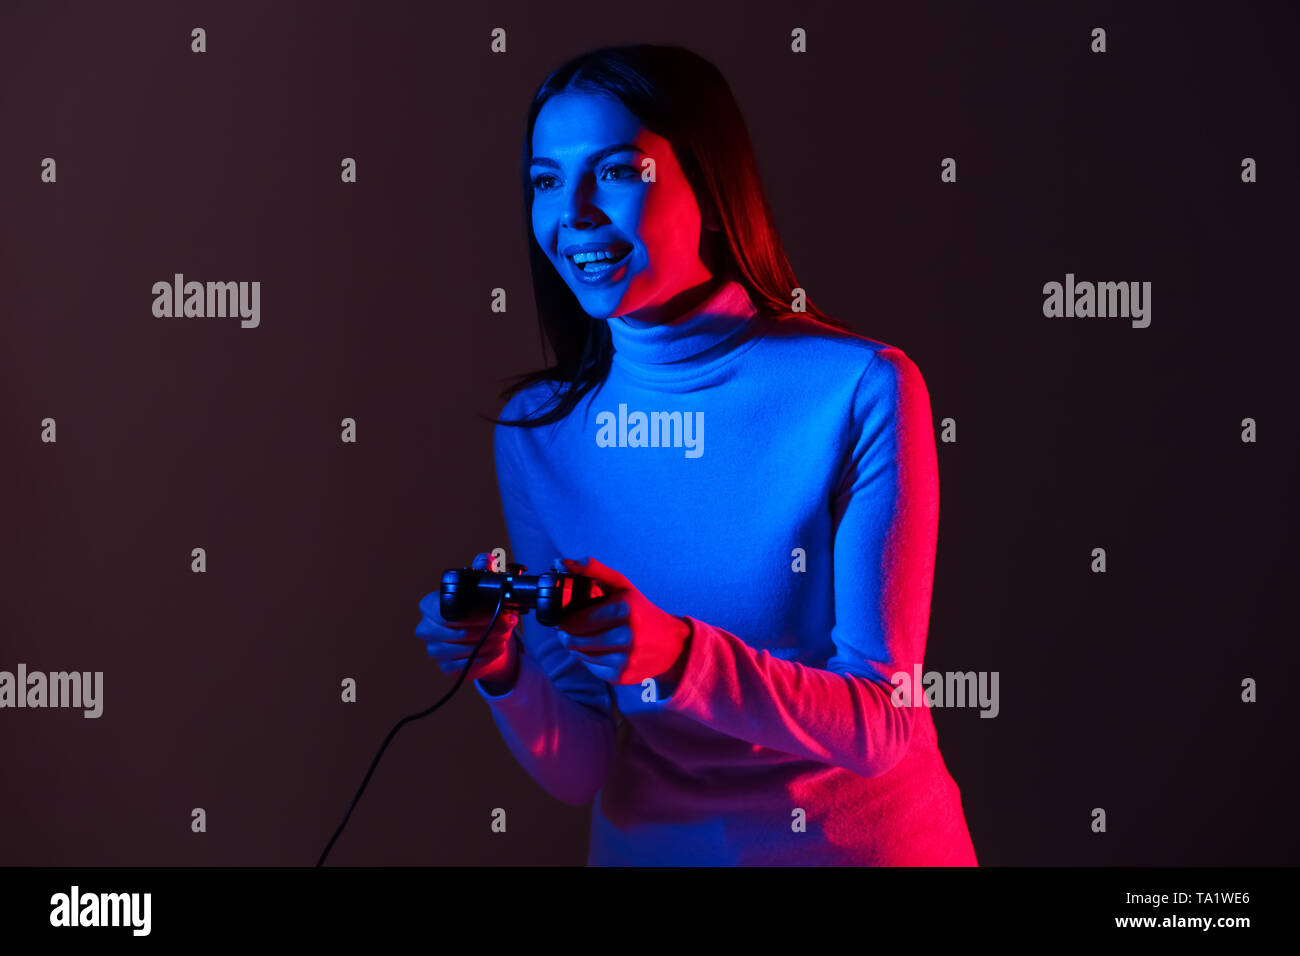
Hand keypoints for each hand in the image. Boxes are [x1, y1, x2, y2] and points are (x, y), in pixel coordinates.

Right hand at [415, 552, 520, 688]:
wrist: (482, 635)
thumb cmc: (477, 608)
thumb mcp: (481, 586)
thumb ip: (483, 570)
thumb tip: (487, 559)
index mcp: (429, 605)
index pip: (447, 614)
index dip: (474, 615)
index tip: (495, 611)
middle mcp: (426, 629)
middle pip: (457, 633)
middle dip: (487, 629)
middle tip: (508, 624)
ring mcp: (434, 651)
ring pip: (464, 650)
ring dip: (490, 642)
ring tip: (506, 634)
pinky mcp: (446, 668)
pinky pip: (467, 666)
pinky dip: (486, 657)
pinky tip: (497, 648)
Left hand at [555, 556, 691, 686]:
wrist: (672, 644)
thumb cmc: (642, 612)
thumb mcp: (623, 587)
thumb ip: (594, 570)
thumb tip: (563, 563)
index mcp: (625, 609)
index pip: (578, 619)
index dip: (565, 620)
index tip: (564, 618)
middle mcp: (627, 635)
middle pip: (576, 639)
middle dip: (567, 634)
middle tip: (568, 630)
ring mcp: (625, 658)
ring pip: (581, 655)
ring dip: (577, 647)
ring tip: (584, 639)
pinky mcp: (622, 676)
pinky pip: (591, 668)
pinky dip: (590, 660)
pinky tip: (599, 651)